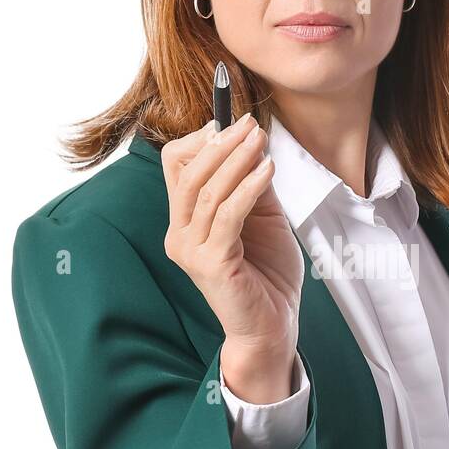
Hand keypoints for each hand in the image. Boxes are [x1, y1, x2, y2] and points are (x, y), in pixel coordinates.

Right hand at [161, 113, 303, 395]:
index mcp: (184, 221)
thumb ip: (251, 184)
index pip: (176, 167)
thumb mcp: (262, 218)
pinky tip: (268, 170)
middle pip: (187, 172)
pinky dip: (249, 187)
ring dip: (237, 159)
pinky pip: (228, 215)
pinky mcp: (211, 264)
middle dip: (221, 142)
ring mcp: (191, 251)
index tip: (233, 122)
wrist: (272, 326)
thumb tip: (253, 142)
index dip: (201, 139)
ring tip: (261, 139)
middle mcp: (179, 234)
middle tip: (251, 123)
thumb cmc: (267, 275)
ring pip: (207, 191)